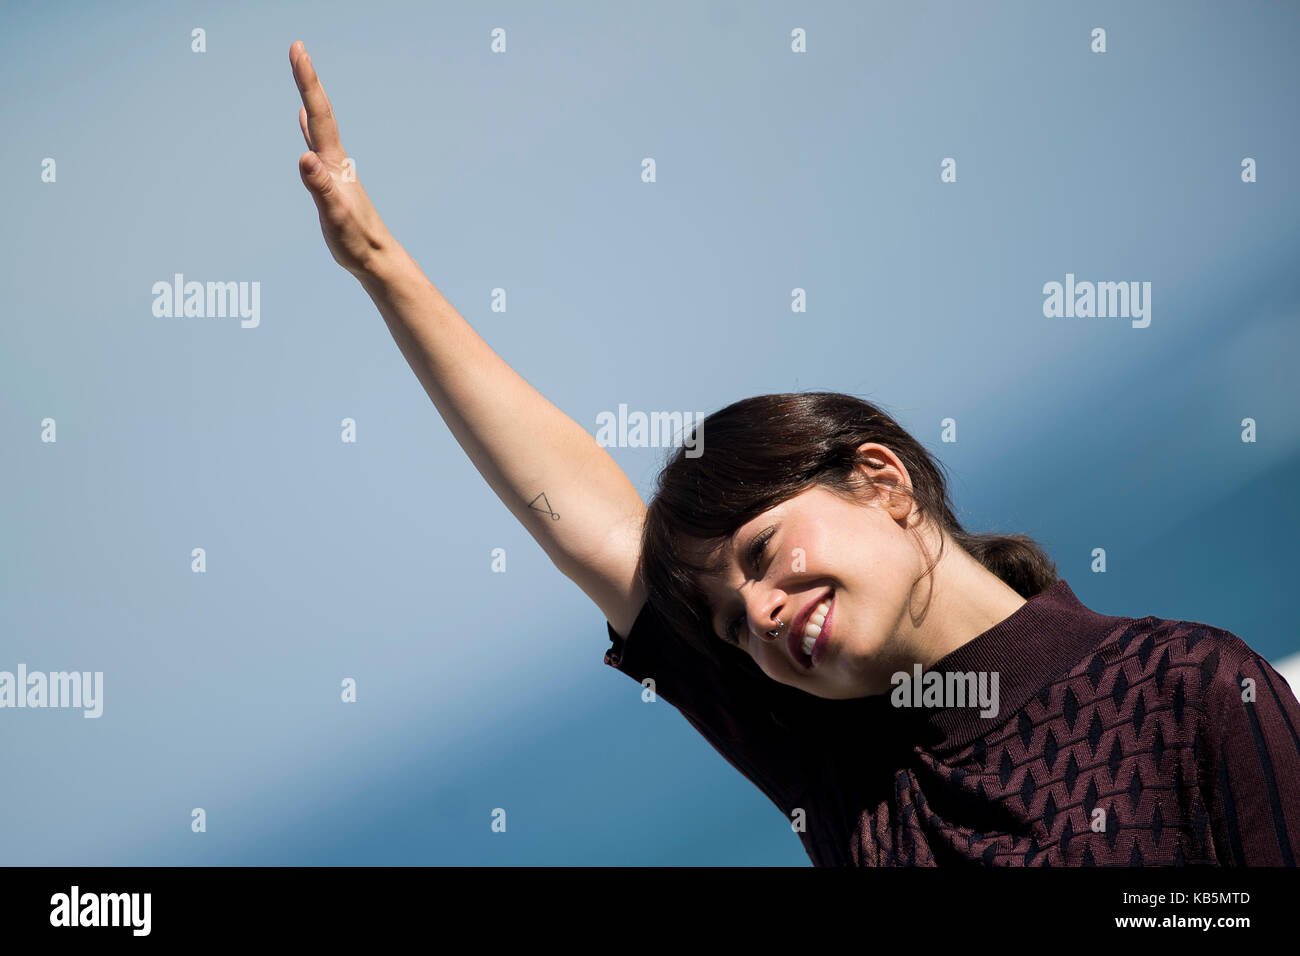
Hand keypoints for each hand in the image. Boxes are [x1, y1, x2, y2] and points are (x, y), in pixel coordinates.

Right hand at [289, 40, 393, 276]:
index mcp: (334, 164)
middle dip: (307, 81)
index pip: (319, 114)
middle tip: (296, 49)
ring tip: (301, 77)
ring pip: (318, 126)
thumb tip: (304, 158)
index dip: (307, 82)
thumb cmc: (356, 241)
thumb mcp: (334, 215)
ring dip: (308, 99)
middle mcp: (336, 161)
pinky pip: (316, 146)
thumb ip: (321, 187)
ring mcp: (335, 170)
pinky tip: (304, 125)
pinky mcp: (332, 183)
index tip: (298, 50)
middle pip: (319, 113)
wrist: (376, 259)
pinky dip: (308, 129)